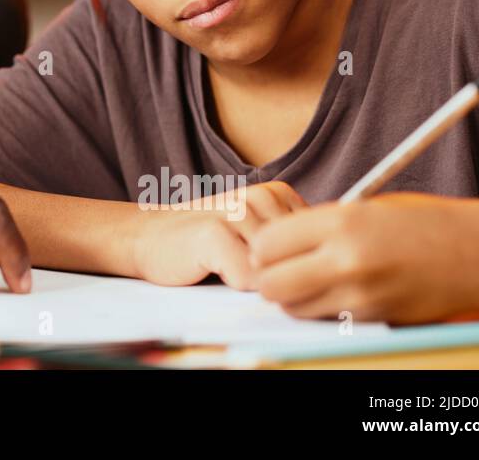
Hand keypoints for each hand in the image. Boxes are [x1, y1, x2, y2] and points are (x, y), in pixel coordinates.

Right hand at [134, 181, 305, 289]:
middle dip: (276, 274)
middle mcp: (262, 196)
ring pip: (274, 270)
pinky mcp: (214, 232)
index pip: (317, 245)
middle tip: (241, 263)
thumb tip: (331, 270)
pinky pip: (249, 278)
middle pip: (297, 261)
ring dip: (252, 278)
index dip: (296, 265)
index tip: (267, 262)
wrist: (147, 236)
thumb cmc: (204, 241)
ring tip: (226, 263)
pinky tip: (212, 267)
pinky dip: (233, 283)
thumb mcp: (256, 231)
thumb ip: (290, 240)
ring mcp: (237, 212)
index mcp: (278, 194)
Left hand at [249, 193, 478, 323]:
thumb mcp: (363, 210)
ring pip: (293, 308)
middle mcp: (344, 259)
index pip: (267, 242)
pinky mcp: (371, 318)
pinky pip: (323, 319)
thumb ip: (318, 227)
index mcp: (339, 221)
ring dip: (292, 297)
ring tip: (309, 280)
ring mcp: (358, 294)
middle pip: (270, 283)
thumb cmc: (421, 224)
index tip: (272, 245)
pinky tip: (335, 292)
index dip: (264, 246)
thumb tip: (273, 245)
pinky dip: (319, 310)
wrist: (478, 254)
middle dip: (268, 277)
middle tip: (280, 268)